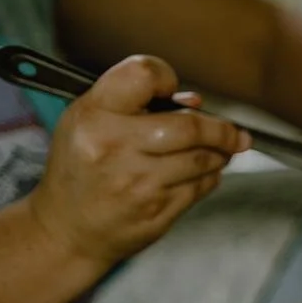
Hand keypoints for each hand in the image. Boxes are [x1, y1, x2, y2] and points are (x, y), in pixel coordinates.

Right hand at [27, 54, 251, 265]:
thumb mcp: (88, 121)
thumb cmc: (81, 169)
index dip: (165, 76)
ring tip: (222, 151)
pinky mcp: (156, 212)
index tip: (174, 90)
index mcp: (94, 115)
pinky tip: (204, 174)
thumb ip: (135, 102)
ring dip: (221, 154)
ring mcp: (137, 183)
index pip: (143, 74)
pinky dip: (209, 177)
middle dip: (221, 129)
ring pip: (202, 159)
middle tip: (234, 133)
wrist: (67, 228)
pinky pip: (199, 187)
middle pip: (189, 126)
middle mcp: (115, 147)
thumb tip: (195, 101)